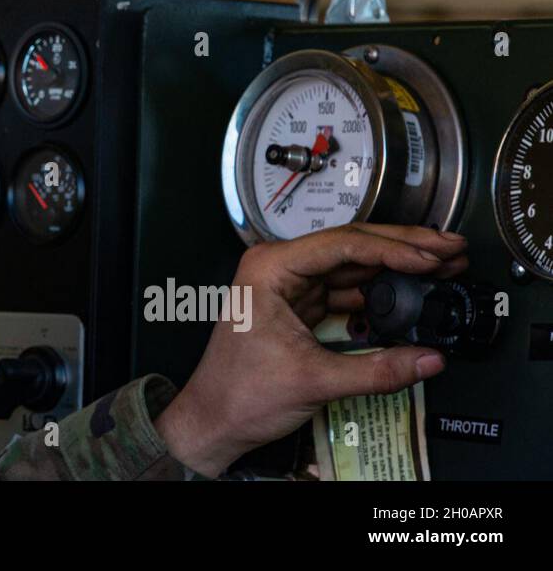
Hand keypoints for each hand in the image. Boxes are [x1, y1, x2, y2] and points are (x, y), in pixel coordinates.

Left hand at [154, 223, 467, 476]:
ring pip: (354, 267)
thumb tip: (426, 358)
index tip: (431, 256)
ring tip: (442, 266)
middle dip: (405, 247)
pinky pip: (348, 291)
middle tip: (449, 247)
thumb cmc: (237, 392)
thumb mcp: (314, 380)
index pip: (342, 243)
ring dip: (398, 267)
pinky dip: (381, 291)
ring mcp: (291, 287)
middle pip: (353, 247)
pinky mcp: (301, 307)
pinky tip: (410, 292)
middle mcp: (279, 268)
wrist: (214, 419)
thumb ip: (376, 369)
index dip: (393, 247)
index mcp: (270, 268)